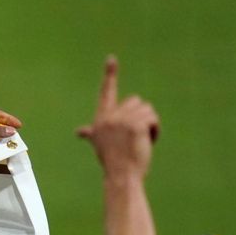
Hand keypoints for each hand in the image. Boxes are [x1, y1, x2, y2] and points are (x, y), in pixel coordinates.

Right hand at [76, 56, 158, 179]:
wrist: (121, 176)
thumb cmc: (112, 162)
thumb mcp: (100, 143)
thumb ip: (92, 133)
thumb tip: (80, 132)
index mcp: (101, 118)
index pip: (106, 92)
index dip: (110, 74)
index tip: (112, 58)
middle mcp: (109, 115)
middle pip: (137, 102)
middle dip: (142, 117)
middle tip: (136, 137)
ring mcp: (122, 119)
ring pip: (147, 110)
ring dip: (150, 125)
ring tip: (141, 142)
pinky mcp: (136, 123)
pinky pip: (153, 119)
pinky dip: (155, 131)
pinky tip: (147, 142)